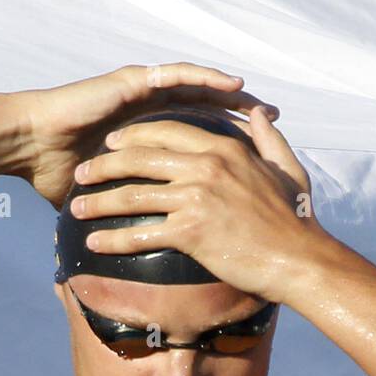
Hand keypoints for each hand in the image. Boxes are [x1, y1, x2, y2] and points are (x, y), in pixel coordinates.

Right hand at [11, 63, 277, 208]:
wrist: (34, 145)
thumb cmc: (57, 173)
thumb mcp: (102, 200)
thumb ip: (119, 219)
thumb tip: (121, 254)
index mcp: (149, 140)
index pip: (197, 138)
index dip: (227, 143)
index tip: (259, 158)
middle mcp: (151, 115)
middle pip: (206, 113)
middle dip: (241, 116)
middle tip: (276, 121)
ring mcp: (143, 97)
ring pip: (197, 91)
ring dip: (230, 95)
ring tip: (260, 100)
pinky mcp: (133, 85)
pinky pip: (176, 79)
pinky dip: (205, 81)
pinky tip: (229, 85)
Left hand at [65, 107, 323, 303]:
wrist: (298, 261)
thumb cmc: (295, 220)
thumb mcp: (286, 168)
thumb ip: (268, 139)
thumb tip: (260, 115)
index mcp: (223, 149)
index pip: (167, 131)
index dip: (134, 136)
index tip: (113, 143)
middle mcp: (205, 167)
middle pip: (141, 159)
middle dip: (105, 164)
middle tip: (83, 172)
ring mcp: (196, 198)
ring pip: (134, 196)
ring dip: (100, 202)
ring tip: (77, 208)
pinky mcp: (190, 232)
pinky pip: (141, 235)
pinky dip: (113, 240)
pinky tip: (93, 245)